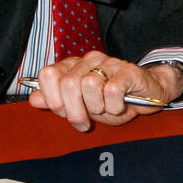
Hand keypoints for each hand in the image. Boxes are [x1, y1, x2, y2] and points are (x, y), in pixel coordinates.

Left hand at [28, 52, 182, 131]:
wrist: (148, 94)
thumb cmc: (114, 101)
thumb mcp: (82, 106)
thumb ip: (58, 102)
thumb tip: (33, 99)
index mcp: (73, 67)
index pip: (48, 74)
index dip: (52, 98)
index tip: (64, 112)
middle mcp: (88, 61)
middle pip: (68, 84)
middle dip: (75, 111)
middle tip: (84, 122)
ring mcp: (108, 63)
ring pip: (89, 85)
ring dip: (96, 107)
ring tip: (104, 109)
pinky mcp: (127, 71)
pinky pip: (112, 90)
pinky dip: (114, 105)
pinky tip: (119, 106)